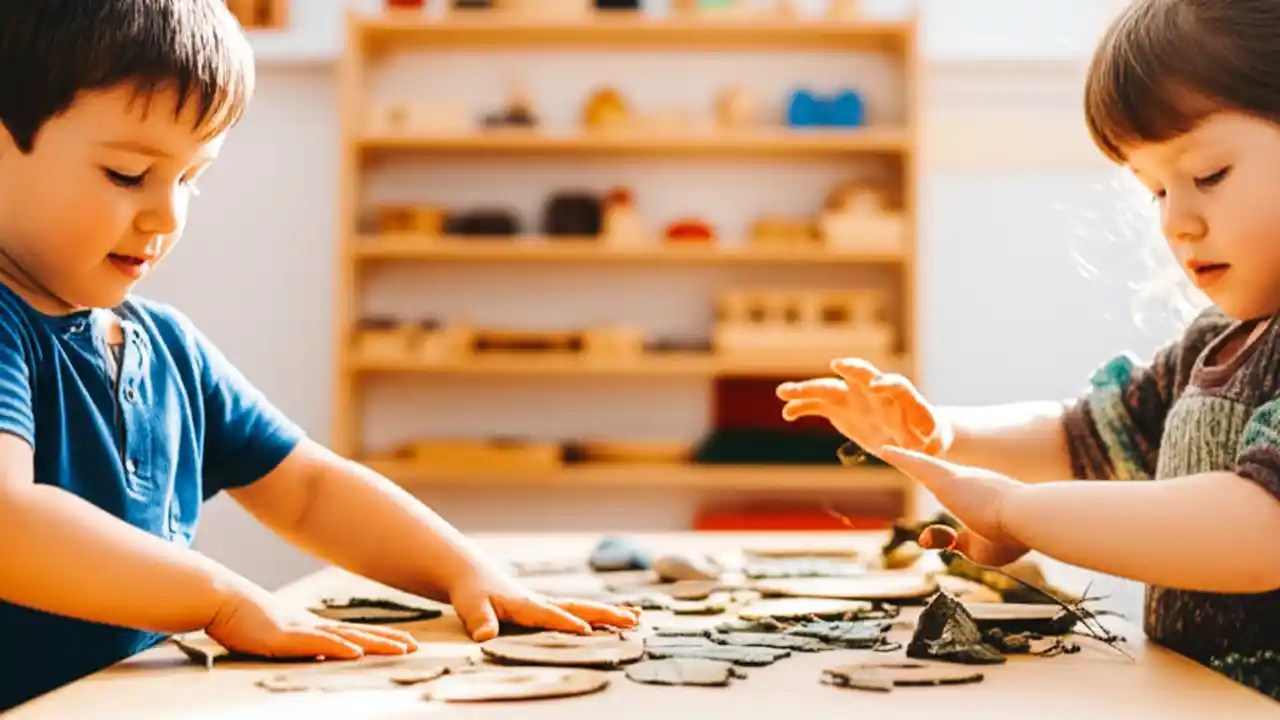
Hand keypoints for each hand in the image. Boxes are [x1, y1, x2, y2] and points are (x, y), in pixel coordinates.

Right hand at [206, 585, 417, 659]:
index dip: (380, 637)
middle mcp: (312, 626)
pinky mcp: (285, 637)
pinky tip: (357, 652)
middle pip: (358, 633)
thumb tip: (313, 655)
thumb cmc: (242, 619)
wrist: (220, 599)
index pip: (354, 632)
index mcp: (311, 626)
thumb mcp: (274, 633)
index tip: (404, 641)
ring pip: (347, 637)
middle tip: (415, 646)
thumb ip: (294, 642)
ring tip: (400, 649)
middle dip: (388, 640)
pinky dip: (339, 648)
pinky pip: (317, 644)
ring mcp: (300, 629)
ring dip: (375, 643)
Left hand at [448, 564, 640, 641]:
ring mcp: (549, 604)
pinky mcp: (549, 609)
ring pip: (584, 609)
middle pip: (579, 608)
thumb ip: (479, 620)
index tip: (587, 632)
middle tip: (632, 620)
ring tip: (637, 618)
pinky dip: (600, 616)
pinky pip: (578, 613)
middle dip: (605, 615)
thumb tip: (485, 635)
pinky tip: (619, 619)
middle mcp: (543, 602)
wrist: (474, 575)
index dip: (567, 624)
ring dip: (610, 614)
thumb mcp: (471, 606)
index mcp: (526, 603)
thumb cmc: (472, 592)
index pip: (550, 615)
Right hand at [777, 358, 949, 456]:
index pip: (897, 384)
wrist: (913, 436)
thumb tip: (926, 450)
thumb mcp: (933, 445)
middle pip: (861, 375)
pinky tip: (787, 414)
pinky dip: (803, 406)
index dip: (888, 383)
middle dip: (850, 369)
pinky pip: (819, 404)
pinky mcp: (841, 408)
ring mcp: (855, 397)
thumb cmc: (928, 439)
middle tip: (838, 365)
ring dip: (808, 388)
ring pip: (831, 387)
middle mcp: (876, 392)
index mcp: (903, 399)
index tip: (877, 385)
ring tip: (783, 392)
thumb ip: (927, 447)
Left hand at [878, 446, 1029, 565]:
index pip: (962, 495)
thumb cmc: (1009, 536)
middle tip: (906, 460)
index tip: (942, 497)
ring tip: (888, 451)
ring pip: (925, 466)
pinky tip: (884, 450)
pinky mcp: (944, 477)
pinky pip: (916, 464)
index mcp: (985, 498)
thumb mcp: (977, 550)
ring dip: (906, 459)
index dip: (954, 498)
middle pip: (942, 475)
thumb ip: (953, 543)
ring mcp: (957, 477)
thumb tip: (924, 539)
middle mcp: (971, 482)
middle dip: (925, 467)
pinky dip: (901, 458)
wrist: (1025, 517)